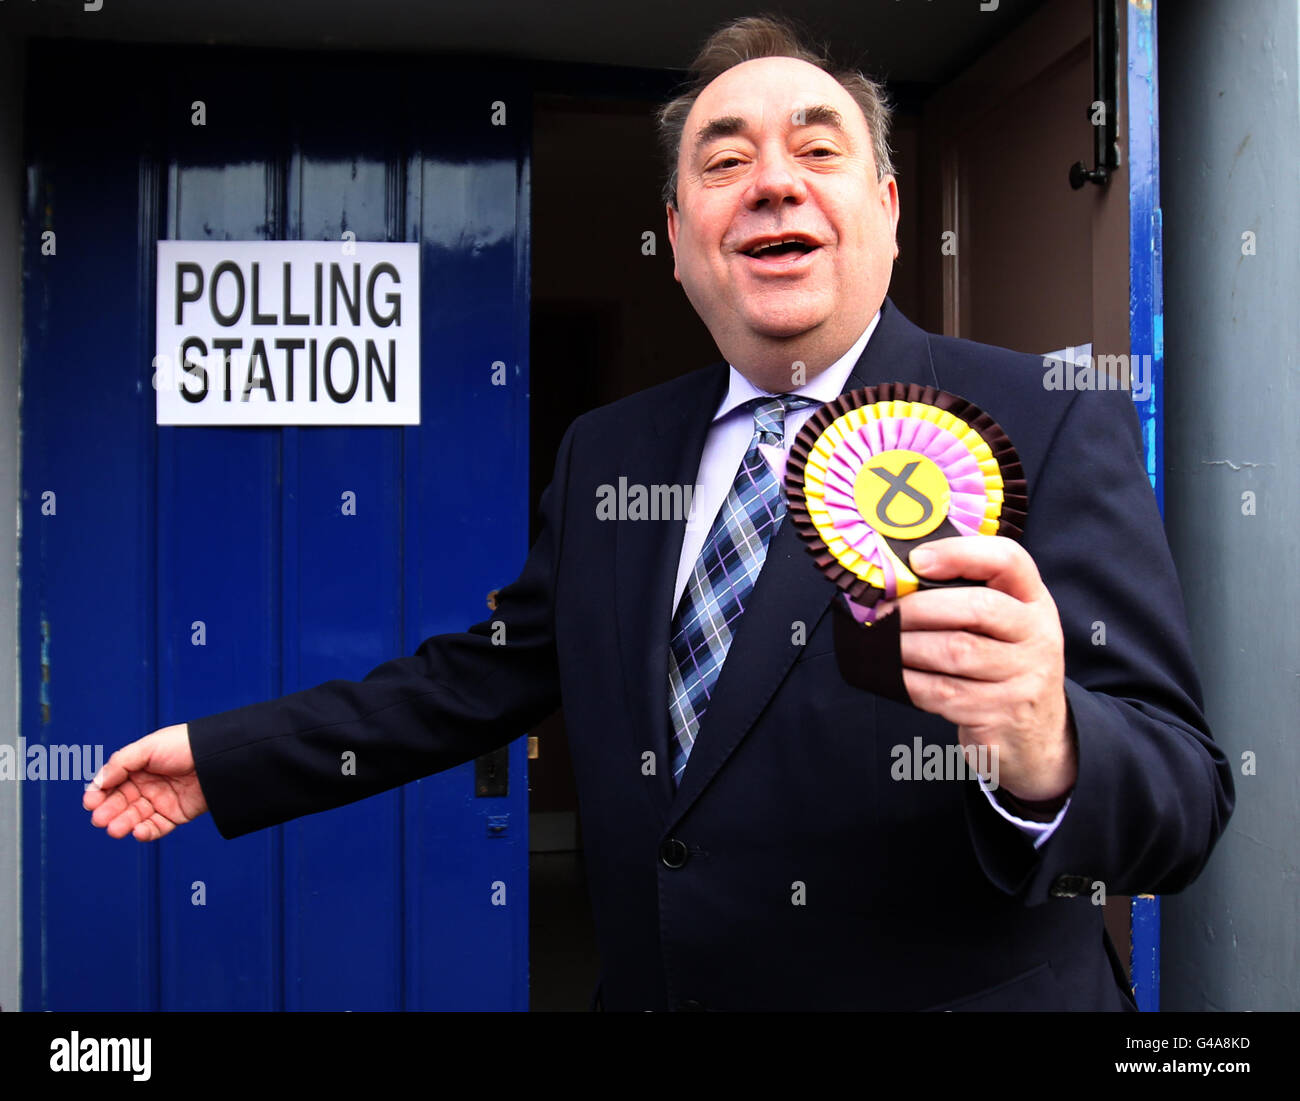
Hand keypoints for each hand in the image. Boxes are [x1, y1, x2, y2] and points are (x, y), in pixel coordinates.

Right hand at [83, 723, 208, 840]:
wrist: (219, 758)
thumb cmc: (184, 746)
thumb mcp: (148, 747)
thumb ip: (121, 763)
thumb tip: (98, 782)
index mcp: (138, 768)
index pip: (112, 784)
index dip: (99, 794)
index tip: (89, 803)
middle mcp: (147, 785)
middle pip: (120, 802)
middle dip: (108, 811)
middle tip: (99, 819)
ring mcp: (160, 801)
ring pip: (135, 817)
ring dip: (122, 824)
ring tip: (115, 829)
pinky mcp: (175, 815)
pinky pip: (156, 828)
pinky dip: (145, 833)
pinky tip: (137, 832)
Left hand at [887, 537, 1075, 801]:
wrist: (1034, 732)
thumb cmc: (1002, 664)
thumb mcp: (1003, 624)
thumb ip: (967, 595)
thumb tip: (900, 576)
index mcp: (1034, 601)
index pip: (1009, 559)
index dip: (961, 552)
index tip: (917, 559)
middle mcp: (1038, 635)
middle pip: (979, 607)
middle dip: (921, 607)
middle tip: (884, 611)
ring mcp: (1024, 678)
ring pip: (956, 651)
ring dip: (908, 645)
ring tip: (882, 641)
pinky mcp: (1001, 714)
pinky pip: (945, 692)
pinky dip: (910, 680)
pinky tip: (894, 673)